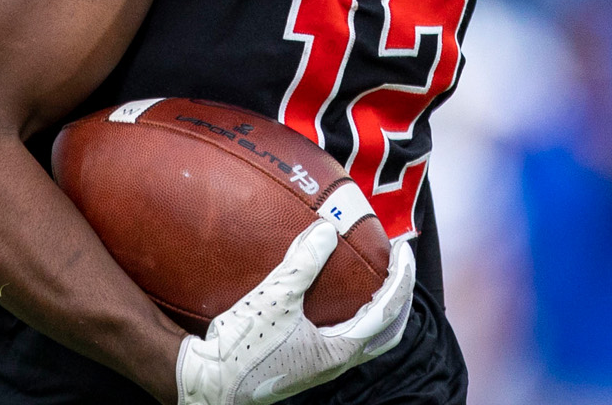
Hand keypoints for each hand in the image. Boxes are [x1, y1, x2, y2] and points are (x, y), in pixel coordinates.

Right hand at [176, 221, 414, 404]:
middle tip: (398, 267)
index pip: (388, 311)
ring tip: (372, 279)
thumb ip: (303, 262)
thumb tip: (327, 230)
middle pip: (387, 330)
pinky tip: (329, 295)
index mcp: (339, 351)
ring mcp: (319, 365)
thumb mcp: (275, 298)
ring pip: (364, 336)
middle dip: (399, 298)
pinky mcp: (302, 361)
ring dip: (376, 308)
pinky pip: (340, 336)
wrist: (208, 382)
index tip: (403, 250)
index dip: (401, 278)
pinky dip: (349, 313)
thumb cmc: (243, 346)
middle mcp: (336, 362)